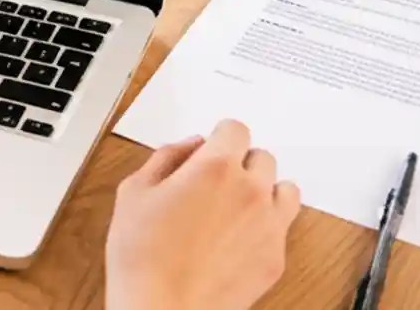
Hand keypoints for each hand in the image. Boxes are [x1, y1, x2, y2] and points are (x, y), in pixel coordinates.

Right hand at [105, 120, 300, 309]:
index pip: (236, 129)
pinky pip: (283, 228)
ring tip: (236, 208)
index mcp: (215, 168)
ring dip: (265, 191)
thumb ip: (166, 157)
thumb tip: (190, 146)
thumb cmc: (142, 255)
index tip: (210, 150)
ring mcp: (269, 226)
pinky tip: (236, 239)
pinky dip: (266, 227)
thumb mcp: (134, 191)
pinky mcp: (276, 257)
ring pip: (285, 190)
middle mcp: (250, 191)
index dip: (220, 137)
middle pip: (263, 157)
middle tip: (214, 184)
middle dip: (240, 164)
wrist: (161, 308)